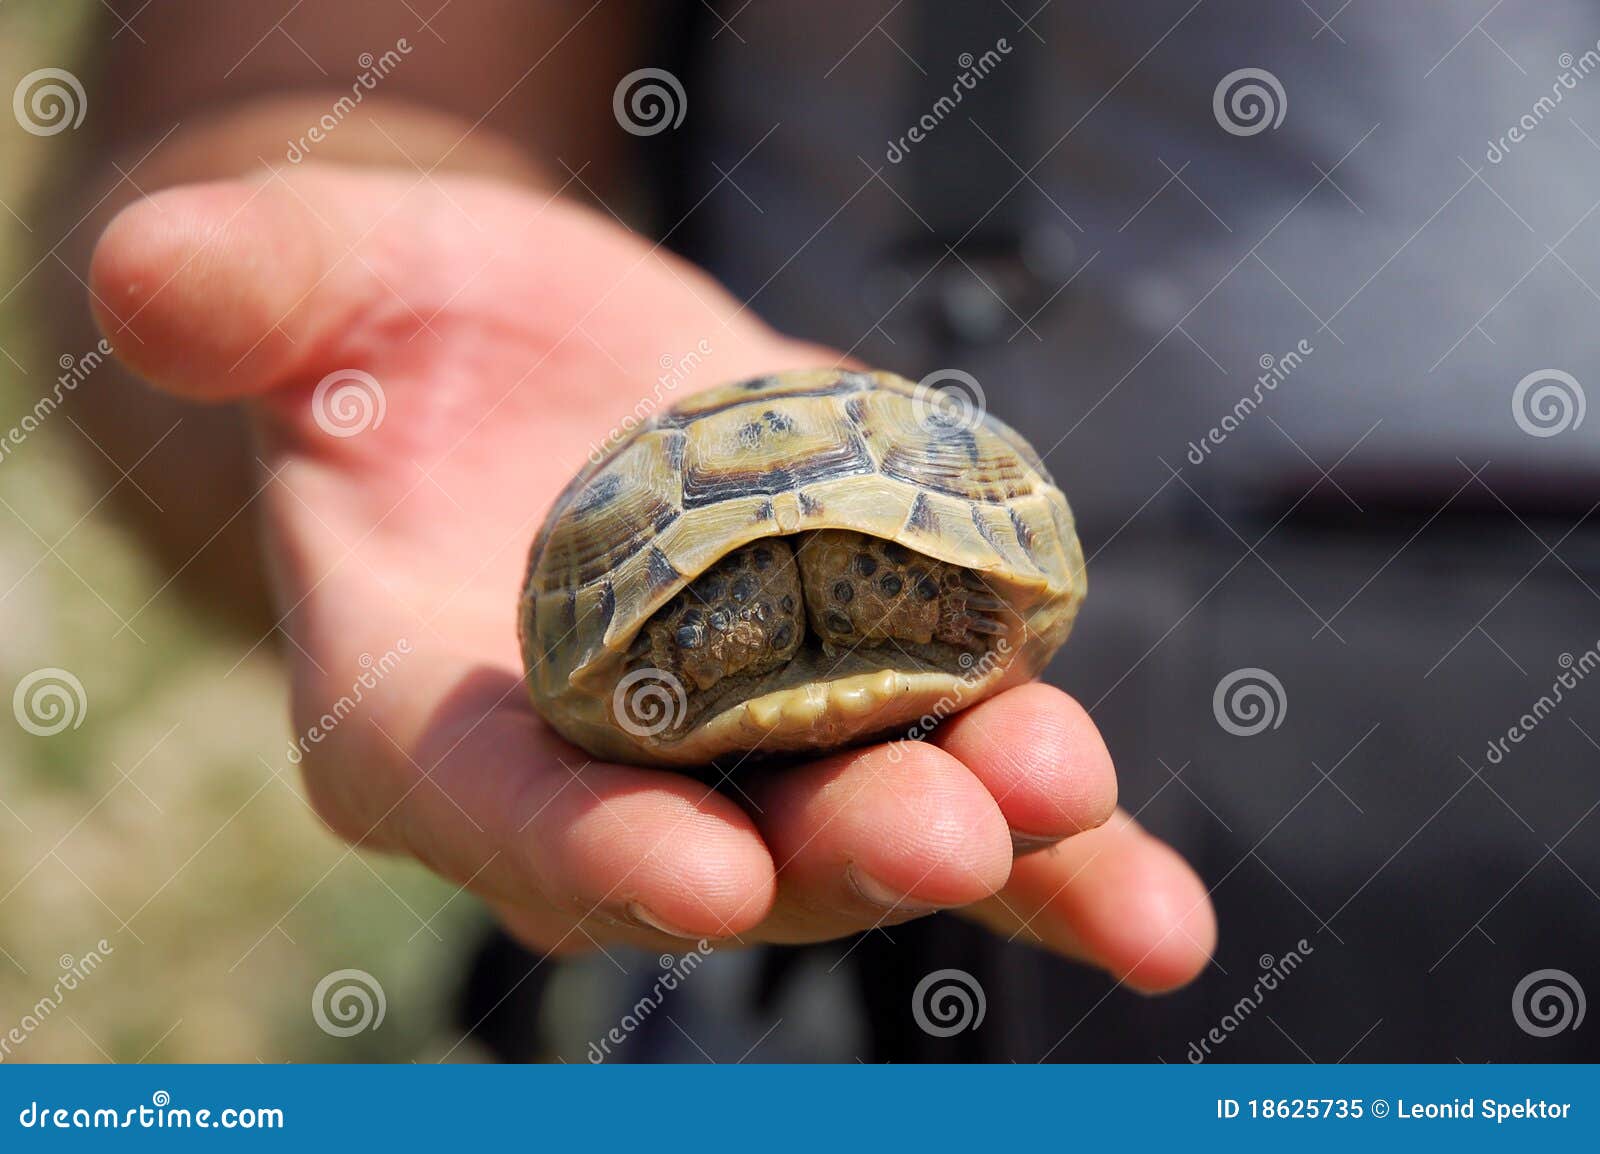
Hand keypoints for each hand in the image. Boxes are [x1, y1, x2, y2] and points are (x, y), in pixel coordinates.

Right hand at [89, 165, 1214, 990]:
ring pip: (865, 829)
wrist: (548, 361)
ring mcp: (751, 752)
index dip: (588, 851)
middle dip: (824, 854)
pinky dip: (1068, 849)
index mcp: (431, 722)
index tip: (696, 880)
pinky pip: (973, 789)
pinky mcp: (869, 702)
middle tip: (940, 836)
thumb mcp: (329, 293)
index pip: (500, 811)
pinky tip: (1160, 904)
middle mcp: (602, 772)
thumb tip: (148, 272)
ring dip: (982, 842)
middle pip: (714, 843)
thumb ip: (257, 304)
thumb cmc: (411, 331)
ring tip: (1076, 806)